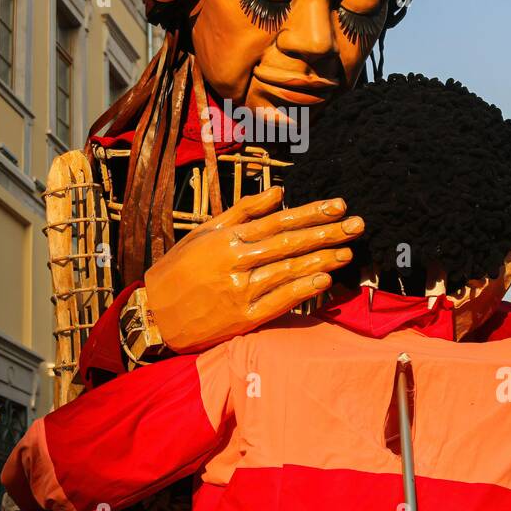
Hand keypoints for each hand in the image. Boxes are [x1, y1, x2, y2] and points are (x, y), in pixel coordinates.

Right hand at [145, 186, 362, 352]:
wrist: (153, 313)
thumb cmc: (179, 268)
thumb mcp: (205, 232)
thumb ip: (243, 211)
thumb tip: (278, 191)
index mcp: (228, 238)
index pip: (279, 221)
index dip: (312, 213)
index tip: (339, 206)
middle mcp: (236, 262)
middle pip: (290, 243)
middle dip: (327, 233)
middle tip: (357, 225)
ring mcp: (240, 291)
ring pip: (289, 271)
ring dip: (322, 260)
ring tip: (347, 251)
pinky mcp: (243, 318)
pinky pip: (279, 301)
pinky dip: (303, 290)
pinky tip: (324, 280)